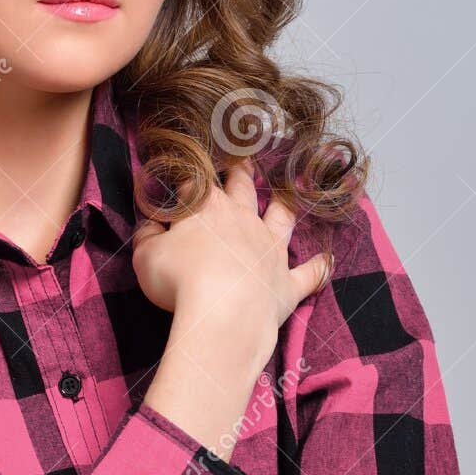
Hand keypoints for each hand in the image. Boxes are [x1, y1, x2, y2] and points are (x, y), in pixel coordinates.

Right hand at [132, 154, 332, 344]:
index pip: (196, 184)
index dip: (187, 178)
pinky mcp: (287, 282)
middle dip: (241, 173)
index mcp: (206, 209)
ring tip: (289, 193)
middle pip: (243, 188)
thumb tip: (149, 223)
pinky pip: (309, 273)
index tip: (183, 175)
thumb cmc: (180, 281)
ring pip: (282, 219)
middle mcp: (243, 220)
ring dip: (285, 206)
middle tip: (244, 160)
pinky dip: (319, 267)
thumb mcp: (147, 256)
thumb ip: (147, 235)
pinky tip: (329, 260)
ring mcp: (270, 250)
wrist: (224, 314)